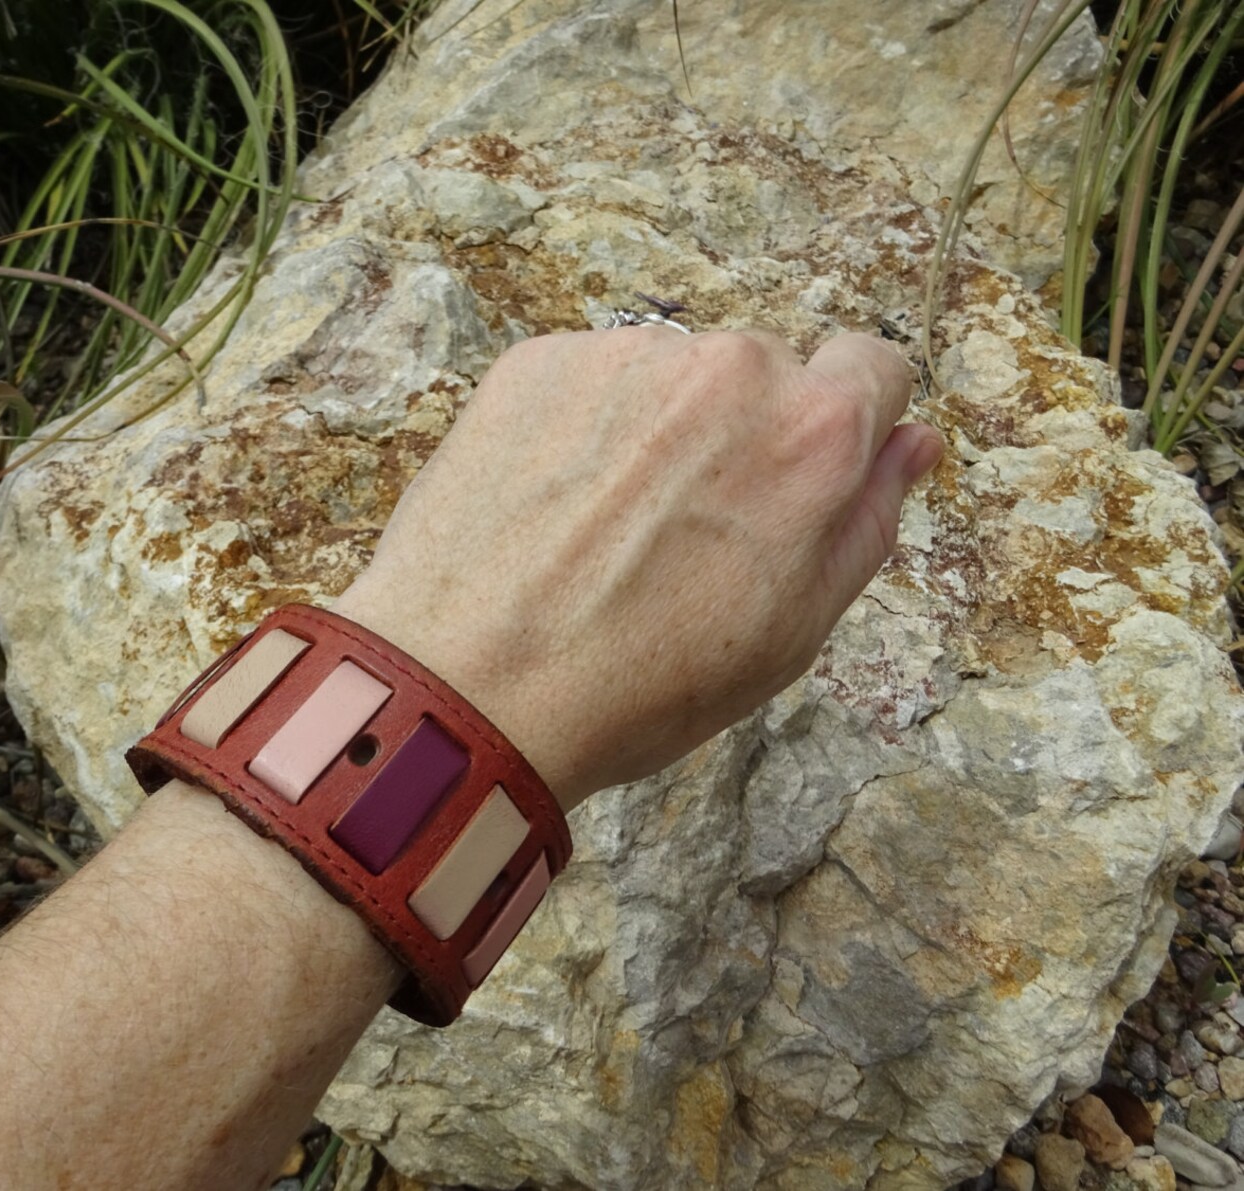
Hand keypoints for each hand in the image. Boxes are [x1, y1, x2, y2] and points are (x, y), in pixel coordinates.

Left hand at [332, 327, 942, 809]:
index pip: (871, 367)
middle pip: (763, 374)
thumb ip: (867, 523)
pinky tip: (548, 507)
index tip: (798, 478)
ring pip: (671, 376)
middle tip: (683, 535)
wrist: (469, 685)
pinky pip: (588, 378)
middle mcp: (728, 367)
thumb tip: (912, 443)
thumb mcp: (792, 633)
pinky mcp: (539, 361)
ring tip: (602, 531)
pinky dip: (580, 426)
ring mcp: (626, 356)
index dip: (845, 425)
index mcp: (812, 435)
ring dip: (657, 429)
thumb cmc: (639, 684)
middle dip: (741, 435)